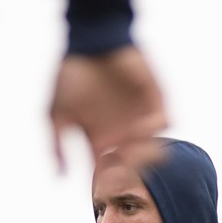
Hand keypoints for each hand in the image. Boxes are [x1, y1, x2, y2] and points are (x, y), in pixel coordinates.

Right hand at [49, 45, 167, 171]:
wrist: (93, 38)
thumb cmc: (70, 73)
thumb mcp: (55, 114)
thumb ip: (56, 146)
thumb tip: (59, 176)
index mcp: (99, 138)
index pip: (107, 170)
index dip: (106, 181)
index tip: (102, 184)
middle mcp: (121, 131)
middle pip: (133, 165)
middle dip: (128, 172)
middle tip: (119, 167)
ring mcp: (139, 115)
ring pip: (154, 149)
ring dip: (145, 155)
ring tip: (130, 150)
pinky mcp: (155, 97)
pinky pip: (166, 120)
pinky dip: (155, 128)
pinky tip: (139, 126)